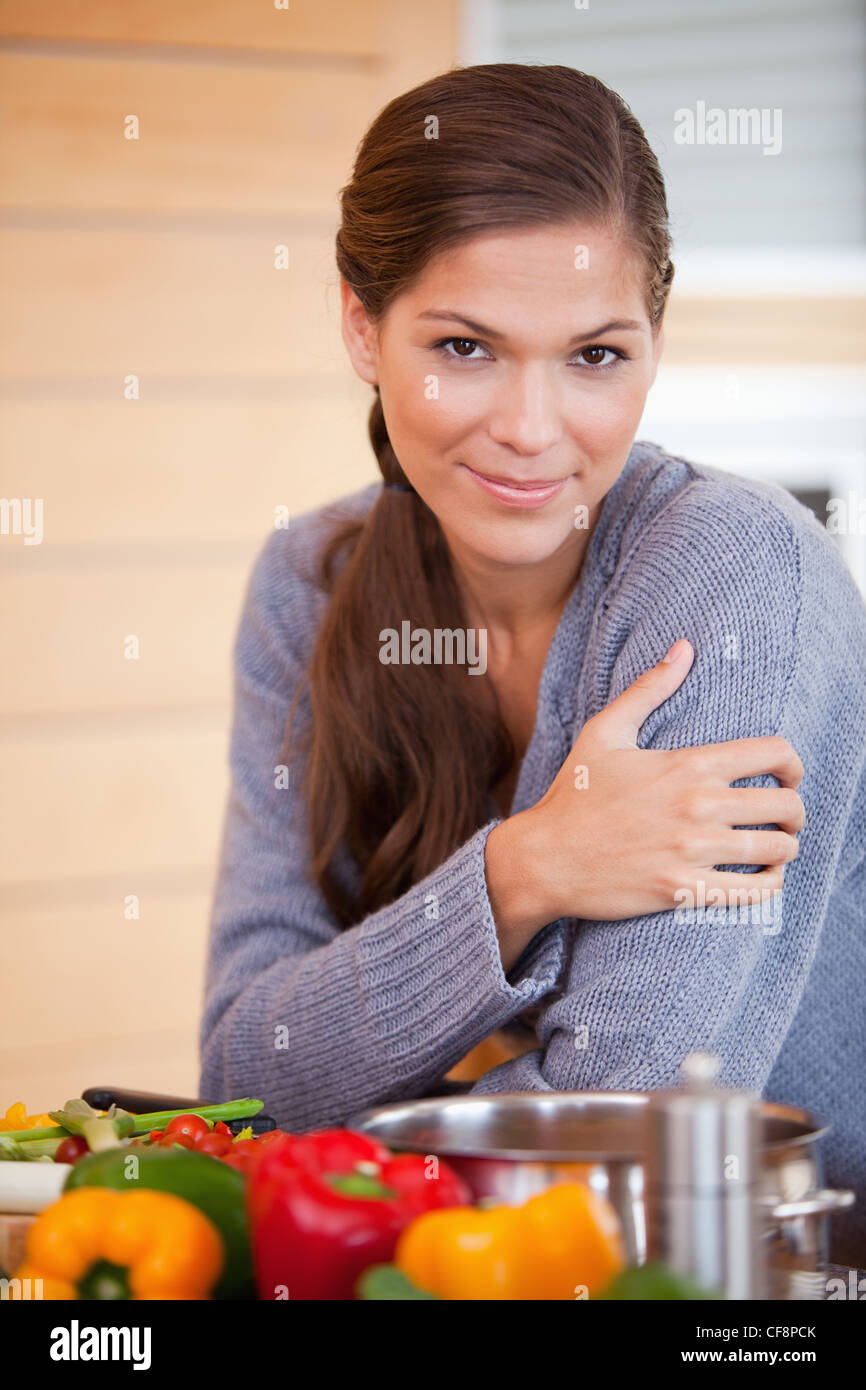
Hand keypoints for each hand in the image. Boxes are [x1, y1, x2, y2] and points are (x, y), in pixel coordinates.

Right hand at [485, 639, 804, 962]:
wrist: (544, 860)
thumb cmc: (573, 795)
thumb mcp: (604, 732)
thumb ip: (649, 689)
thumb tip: (683, 647)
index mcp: (687, 765)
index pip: (774, 754)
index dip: (793, 764)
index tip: (787, 776)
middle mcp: (697, 806)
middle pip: (786, 807)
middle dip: (795, 811)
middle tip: (785, 818)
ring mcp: (692, 852)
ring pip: (777, 851)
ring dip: (785, 850)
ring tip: (776, 849)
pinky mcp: (685, 891)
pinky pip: (754, 893)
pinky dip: (769, 887)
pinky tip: (762, 880)